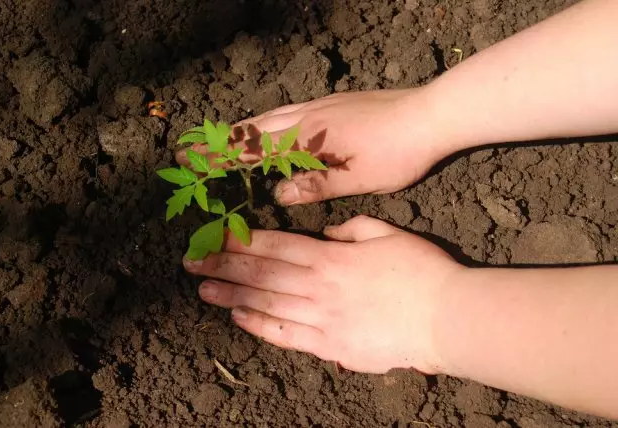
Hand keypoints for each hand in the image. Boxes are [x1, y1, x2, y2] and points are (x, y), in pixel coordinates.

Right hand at [177, 88, 450, 204]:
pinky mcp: (332, 102)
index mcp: (309, 139)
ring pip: (268, 117)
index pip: (255, 149)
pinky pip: (286, 112)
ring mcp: (319, 107)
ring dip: (240, 129)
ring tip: (218, 137)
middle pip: (253, 129)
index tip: (190, 160)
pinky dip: (266, 120)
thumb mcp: (358, 179)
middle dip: (219, 141)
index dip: (221, 157)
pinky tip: (268, 126)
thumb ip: (317, 185)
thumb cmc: (397, 153)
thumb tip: (278, 194)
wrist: (429, 114)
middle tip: (190, 149)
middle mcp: (307, 118)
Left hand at [182, 216, 459, 373]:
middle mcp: (320, 286)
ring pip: (268, 304)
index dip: (242, 241)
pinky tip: (239, 319)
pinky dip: (261, 327)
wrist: (447, 318)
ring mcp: (323, 318)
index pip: (277, 245)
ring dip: (232, 296)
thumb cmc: (422, 271)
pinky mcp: (332, 345)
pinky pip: (288, 335)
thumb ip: (352, 228)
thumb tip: (325, 232)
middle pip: (263, 274)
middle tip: (191, 263)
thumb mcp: (388, 233)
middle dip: (224, 267)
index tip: (215, 237)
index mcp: (332, 257)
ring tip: (202, 290)